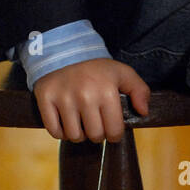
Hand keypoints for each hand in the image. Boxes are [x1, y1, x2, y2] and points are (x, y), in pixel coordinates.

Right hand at [32, 57, 150, 143]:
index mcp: (107, 91)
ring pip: (74, 136)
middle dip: (97, 134)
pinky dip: (60, 132)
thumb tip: (143, 112)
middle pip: (94, 136)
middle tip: (95, 124)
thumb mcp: (123, 73)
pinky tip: (66, 121)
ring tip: (81, 122)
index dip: (114, 134)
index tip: (111, 128)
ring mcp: (63, 98)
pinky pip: (54, 131)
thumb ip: (139, 91)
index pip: (114, 131)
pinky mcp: (46, 98)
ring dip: (79, 134)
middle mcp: (85, 96)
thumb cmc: (97, 69)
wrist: (65, 52)